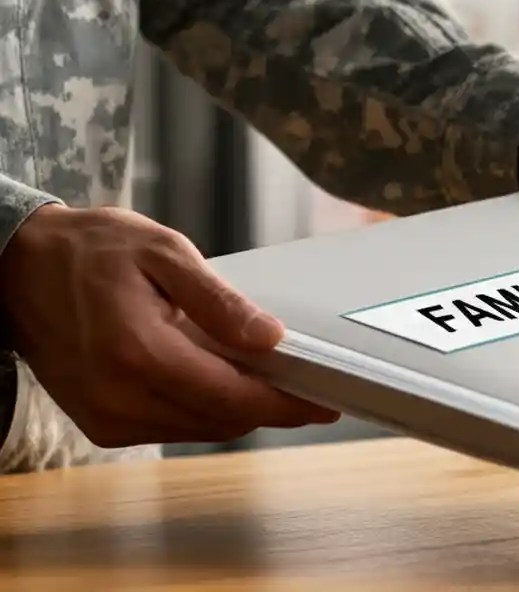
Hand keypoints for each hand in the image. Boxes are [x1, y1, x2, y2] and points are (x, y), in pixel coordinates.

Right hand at [0, 205, 337, 446]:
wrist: (17, 269)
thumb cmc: (91, 251)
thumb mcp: (164, 252)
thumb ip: (219, 301)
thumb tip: (269, 337)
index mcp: (138, 352)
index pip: (233, 398)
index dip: (286, 404)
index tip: (325, 402)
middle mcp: (119, 397)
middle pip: (223, 421)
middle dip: (270, 407)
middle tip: (307, 386)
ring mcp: (106, 417)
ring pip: (201, 429)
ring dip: (238, 408)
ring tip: (263, 375)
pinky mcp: (101, 425)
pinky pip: (172, 428)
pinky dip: (204, 409)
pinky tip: (216, 377)